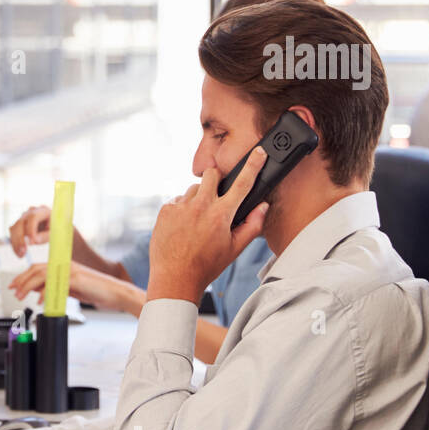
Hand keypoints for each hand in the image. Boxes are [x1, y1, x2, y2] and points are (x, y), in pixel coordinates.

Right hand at [8, 205, 51, 256]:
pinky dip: (15, 243)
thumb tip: (33, 241)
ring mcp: (23, 217)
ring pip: (14, 228)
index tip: (32, 243)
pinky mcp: (19, 225)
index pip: (33, 217)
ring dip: (16, 242)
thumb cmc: (56, 230)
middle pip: (21, 222)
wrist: (52, 228)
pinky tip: (19, 252)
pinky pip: (13, 233)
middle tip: (23, 251)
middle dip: (20, 238)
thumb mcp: (54, 233)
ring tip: (21, 255)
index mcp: (43, 211)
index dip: (31, 230)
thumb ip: (45, 236)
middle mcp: (31, 211)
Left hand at [8, 262, 143, 315]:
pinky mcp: (75, 278)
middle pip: (36, 269)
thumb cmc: (96, 292)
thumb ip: (55, 288)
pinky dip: (45, 291)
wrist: (115, 293)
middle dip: (21, 280)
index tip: (13, 285)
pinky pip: (54, 283)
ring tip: (21, 296)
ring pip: (41, 274)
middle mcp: (64, 265)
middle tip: (13, 291)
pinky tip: (40, 299)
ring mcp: (69, 270)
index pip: (38, 268)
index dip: (23, 276)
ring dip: (28, 285)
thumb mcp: (71, 290)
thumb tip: (38, 292)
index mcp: (63, 266)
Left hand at [147, 147, 268, 303]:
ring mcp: (181, 206)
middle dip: (217, 178)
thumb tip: (262, 206)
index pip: (242, 183)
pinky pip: (177, 200)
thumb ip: (252, 225)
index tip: (259, 152)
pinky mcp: (165, 210)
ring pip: (194, 188)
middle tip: (217, 194)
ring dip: (199, 197)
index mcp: (222, 214)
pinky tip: (183, 226)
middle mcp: (201, 206)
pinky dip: (183, 208)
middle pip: (212, 174)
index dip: (253, 165)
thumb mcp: (234, 249)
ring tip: (198, 220)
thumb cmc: (206, 266)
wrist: (174, 277)